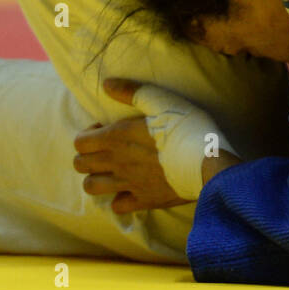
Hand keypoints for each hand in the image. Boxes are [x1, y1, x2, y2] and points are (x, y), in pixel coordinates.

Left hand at [72, 79, 190, 213]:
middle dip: (87, 155)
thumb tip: (106, 84)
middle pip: (80, 165)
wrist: (208, 163)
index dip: (88, 135)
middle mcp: (116, 162)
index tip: (106, 130)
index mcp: (117, 137)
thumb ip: (132, 92)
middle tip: (108, 149)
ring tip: (113, 171)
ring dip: (96, 178)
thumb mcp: (162, 101)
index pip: (80, 142)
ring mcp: (128, 184)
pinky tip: (131, 189)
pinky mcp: (144, 200)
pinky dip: (119, 198)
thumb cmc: (187, 127)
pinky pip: (118, 206)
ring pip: (91, 187)